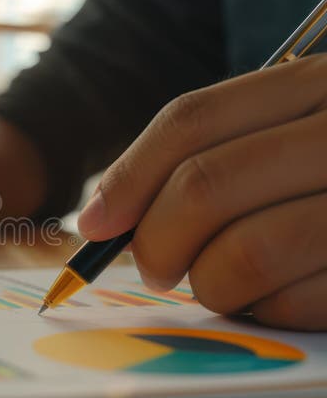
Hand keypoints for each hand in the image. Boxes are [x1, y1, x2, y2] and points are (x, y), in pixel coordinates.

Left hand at [77, 55, 326, 330]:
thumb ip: (206, 162)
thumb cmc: (326, 176)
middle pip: (205, 186)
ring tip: (225, 281)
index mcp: (314, 86)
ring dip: (213, 284)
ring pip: (245, 253)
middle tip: (157, 268)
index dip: (128, 176)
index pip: (192, 120)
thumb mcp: (283, 144)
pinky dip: (268, 311)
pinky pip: (296, 304)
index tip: (94, 224)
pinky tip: (281, 296)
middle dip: (157, 242)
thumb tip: (100, 218)